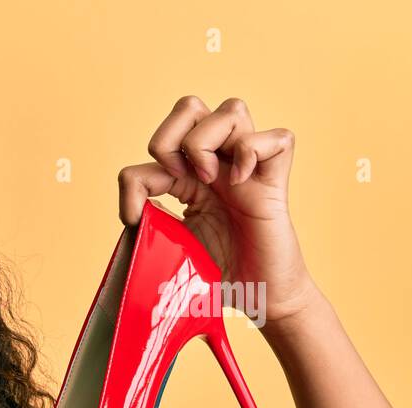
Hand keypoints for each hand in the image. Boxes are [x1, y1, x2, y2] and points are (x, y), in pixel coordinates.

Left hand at [117, 96, 320, 326]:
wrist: (260, 297)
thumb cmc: (218, 274)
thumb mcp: (171, 246)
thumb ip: (150, 223)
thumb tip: (133, 213)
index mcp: (188, 179)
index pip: (154, 149)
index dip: (134, 182)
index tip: (137, 218)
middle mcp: (218, 164)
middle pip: (190, 106)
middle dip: (171, 136)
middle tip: (177, 178)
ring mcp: (248, 168)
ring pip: (231, 109)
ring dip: (208, 142)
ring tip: (210, 181)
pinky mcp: (276, 180)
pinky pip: (278, 137)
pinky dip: (254, 151)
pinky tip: (243, 181)